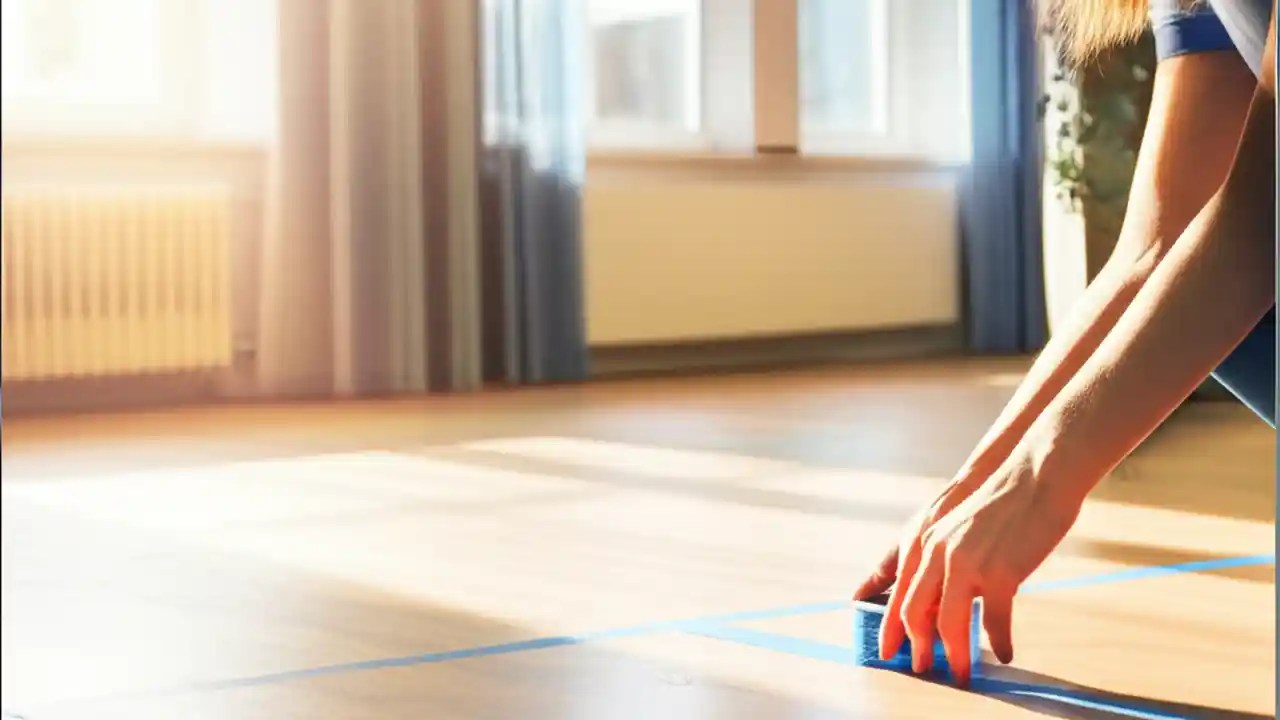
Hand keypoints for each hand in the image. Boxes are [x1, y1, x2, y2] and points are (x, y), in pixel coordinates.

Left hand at [876, 453, 1084, 687]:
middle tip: (920, 669)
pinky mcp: (1000, 574)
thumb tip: (937, 599)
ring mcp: (966, 565)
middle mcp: (938, 555)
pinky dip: (998, 641)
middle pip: (915, 613)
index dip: (890, 626)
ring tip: (961, 674)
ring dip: (955, 655)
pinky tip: (1004, 653)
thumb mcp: (957, 529)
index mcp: (924, 543)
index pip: (899, 593)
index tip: (887, 651)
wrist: (1034, 477)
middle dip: (917, 647)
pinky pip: (993, 621)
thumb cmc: (1000, 505)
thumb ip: (941, 560)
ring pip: (949, 625)